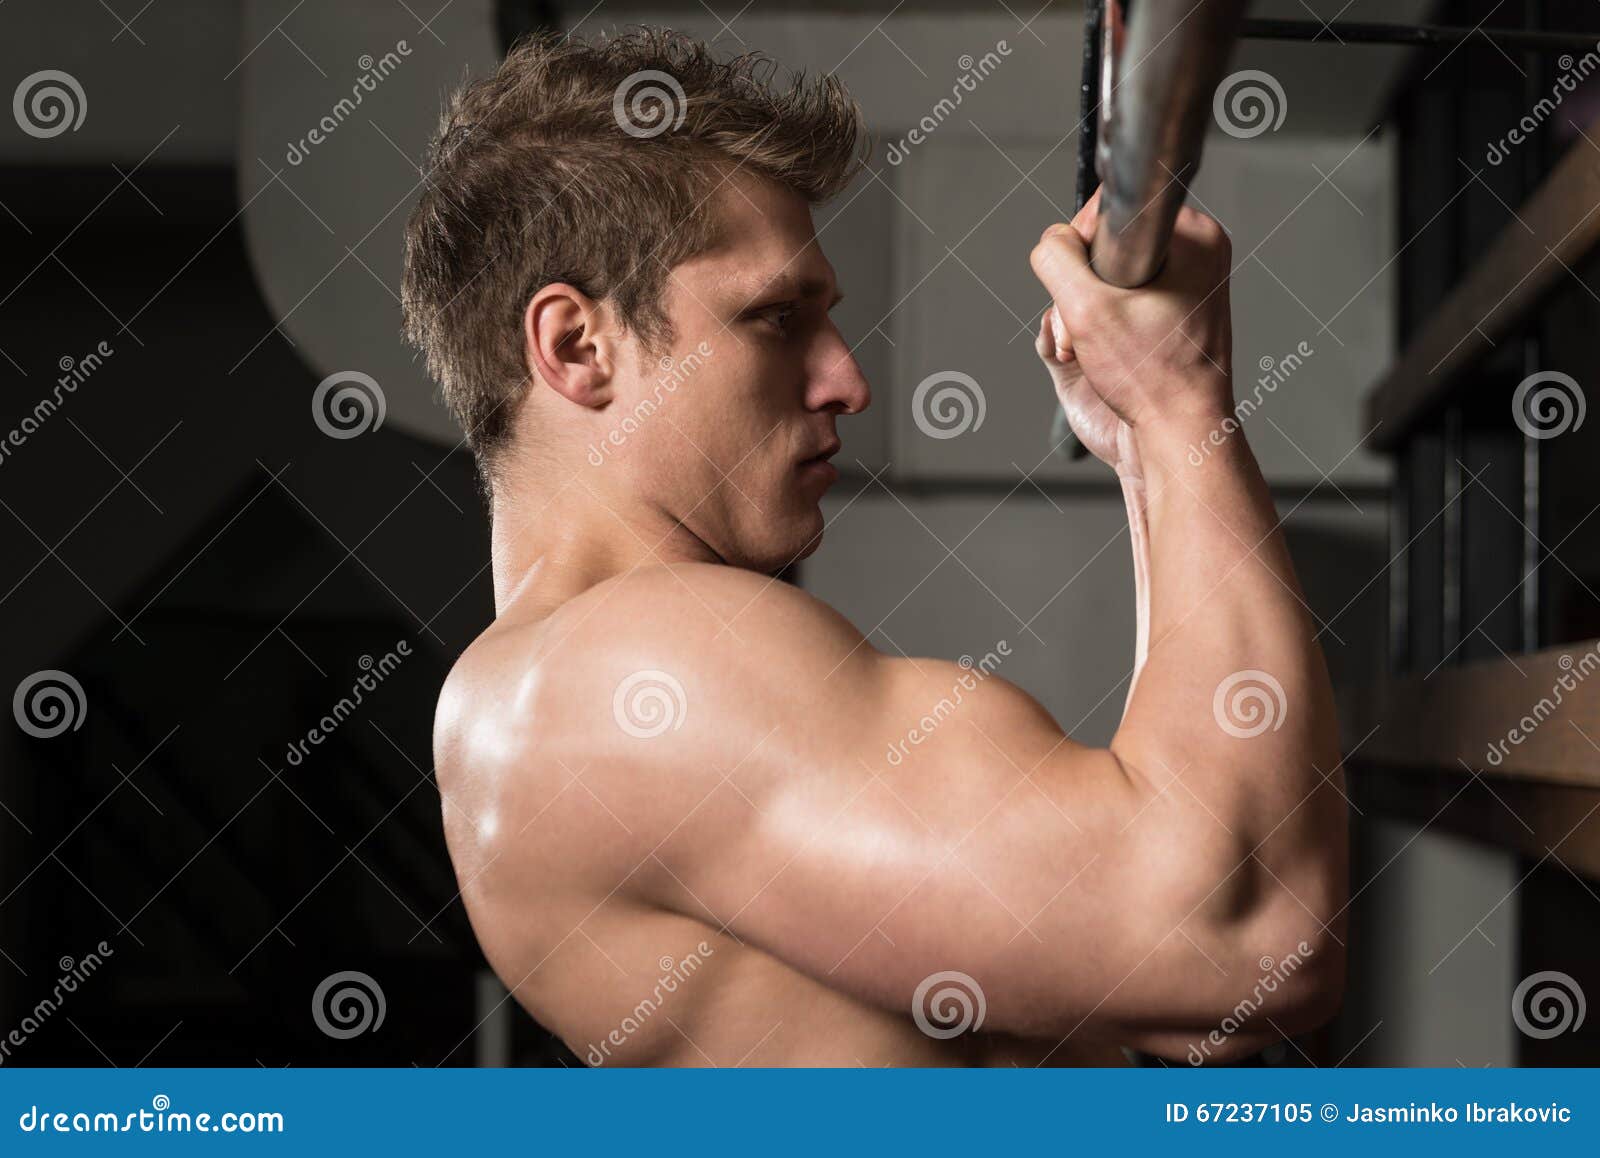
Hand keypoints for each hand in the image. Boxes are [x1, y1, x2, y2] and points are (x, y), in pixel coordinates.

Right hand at [1030, 188, 1234, 453]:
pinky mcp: (1132, 333)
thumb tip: (1050, 244)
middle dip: (1074, 290)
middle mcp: (1178, 265)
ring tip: (1085, 351)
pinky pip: (1084, 316)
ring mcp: (1154, 301)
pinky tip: (1081, 361)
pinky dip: (1070, 338)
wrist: (1171, 439)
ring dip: (1069, 320)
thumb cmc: (1152, 378)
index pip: (1116, 208)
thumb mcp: (1090, 306)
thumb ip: (1057, 259)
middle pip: (1093, 250)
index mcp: (1191, 240)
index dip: (1084, 241)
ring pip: (1084, 286)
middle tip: (1087, 322)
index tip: (1089, 277)